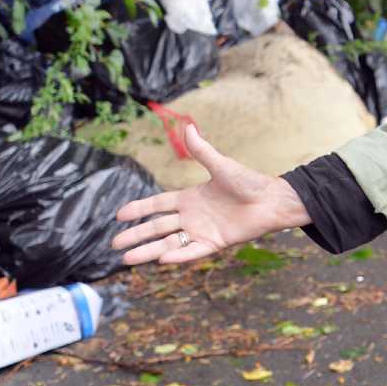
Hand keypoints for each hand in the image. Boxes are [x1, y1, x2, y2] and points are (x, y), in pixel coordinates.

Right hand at [111, 124, 310, 265]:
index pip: (157, 205)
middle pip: (157, 227)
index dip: (139, 209)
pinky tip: (162, 259)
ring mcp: (202, 231)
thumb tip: (188, 125)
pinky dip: (179, 255)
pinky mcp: (215, 243)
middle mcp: (192, 216)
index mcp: (190, 198)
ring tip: (127, 260)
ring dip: (149, 250)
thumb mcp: (221, 166)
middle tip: (114, 244)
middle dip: (136, 235)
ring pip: (169, 243)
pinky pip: (193, 251)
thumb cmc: (248, 182)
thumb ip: (202, 151)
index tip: (119, 215)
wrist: (272, 200)